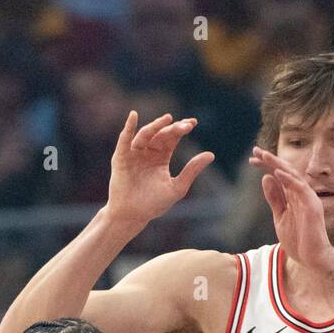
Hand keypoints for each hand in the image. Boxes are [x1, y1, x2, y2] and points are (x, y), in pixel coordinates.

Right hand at [106, 111, 214, 227]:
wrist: (133, 216)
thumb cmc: (154, 205)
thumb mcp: (177, 187)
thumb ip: (192, 171)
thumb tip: (211, 154)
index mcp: (161, 157)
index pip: (172, 138)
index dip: (181, 129)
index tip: (193, 123)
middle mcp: (147, 152)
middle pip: (161, 134)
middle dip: (173, 129)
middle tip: (185, 126)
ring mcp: (134, 153)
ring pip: (146, 134)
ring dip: (156, 126)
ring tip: (167, 119)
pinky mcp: (121, 157)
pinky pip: (124, 140)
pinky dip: (128, 128)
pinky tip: (133, 116)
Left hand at [248, 145, 333, 279]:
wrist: (313, 260)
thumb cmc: (299, 241)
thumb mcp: (281, 217)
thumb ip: (275, 199)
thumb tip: (266, 178)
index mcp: (294, 197)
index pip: (279, 176)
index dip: (266, 166)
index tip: (252, 159)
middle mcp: (302, 194)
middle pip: (286, 171)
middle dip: (270, 160)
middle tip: (256, 150)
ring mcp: (309, 199)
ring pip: (293, 176)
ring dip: (278, 165)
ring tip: (265, 156)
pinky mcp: (313, 206)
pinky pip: (301, 189)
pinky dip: (289, 180)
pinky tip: (277, 173)